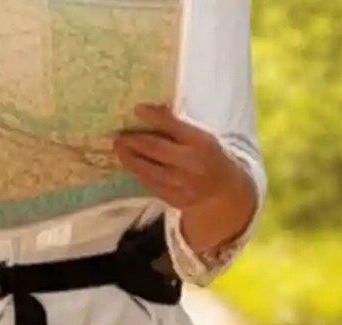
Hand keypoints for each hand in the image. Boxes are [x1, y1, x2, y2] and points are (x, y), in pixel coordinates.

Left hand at [113, 104, 257, 249]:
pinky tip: (129, 165)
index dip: (154, 116)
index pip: (174, 126)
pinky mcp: (175, 199)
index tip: (137, 109)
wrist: (223, 190)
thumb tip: (150, 109)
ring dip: (129, 159)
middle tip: (118, 135)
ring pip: (149, 170)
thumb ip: (178, 127)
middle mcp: (192, 163)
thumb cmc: (207, 156)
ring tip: (118, 149)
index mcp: (201, 143)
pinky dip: (138, 173)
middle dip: (133, 141)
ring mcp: (183, 184)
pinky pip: (150, 185)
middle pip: (156, 149)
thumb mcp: (200, 137)